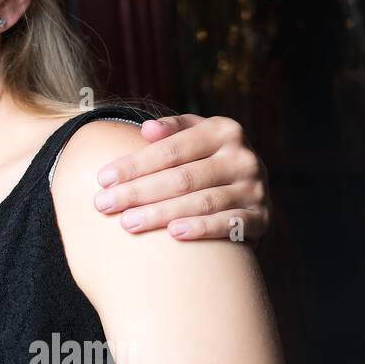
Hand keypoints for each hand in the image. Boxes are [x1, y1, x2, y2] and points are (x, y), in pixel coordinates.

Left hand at [93, 114, 269, 241]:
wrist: (249, 188)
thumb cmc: (206, 158)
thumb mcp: (193, 135)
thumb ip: (171, 130)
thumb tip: (147, 129)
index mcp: (224, 130)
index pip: (171, 149)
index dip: (134, 165)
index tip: (102, 179)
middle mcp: (243, 157)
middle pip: (182, 178)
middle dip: (138, 192)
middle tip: (103, 204)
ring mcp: (255, 188)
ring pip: (201, 202)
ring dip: (160, 214)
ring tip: (127, 223)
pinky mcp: (262, 218)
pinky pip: (228, 224)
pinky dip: (201, 228)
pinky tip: (173, 234)